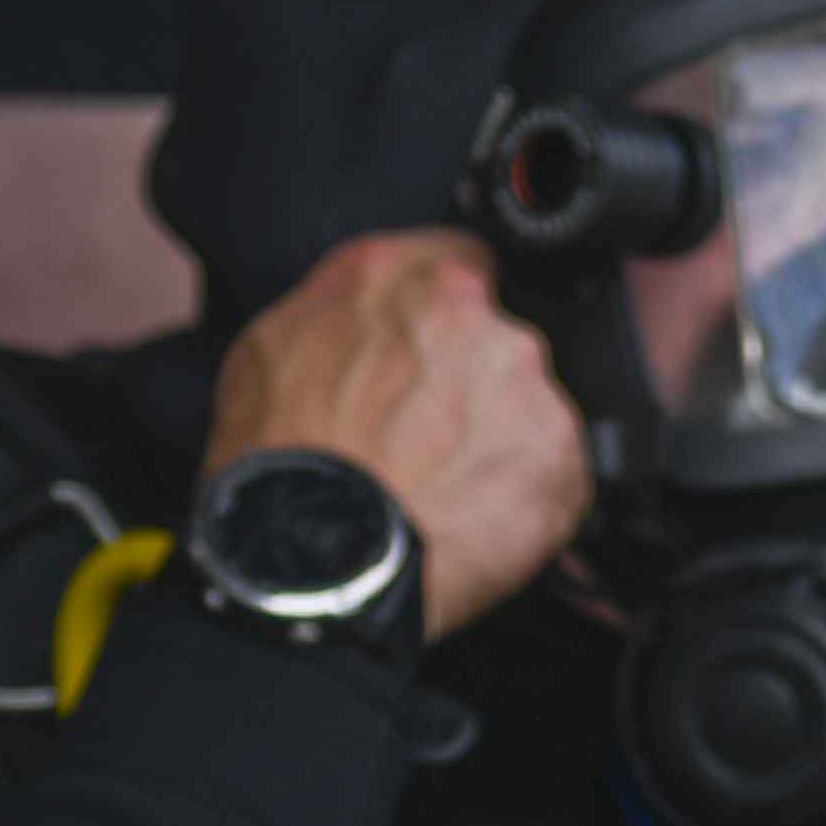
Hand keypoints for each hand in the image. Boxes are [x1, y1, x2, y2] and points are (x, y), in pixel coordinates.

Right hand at [201, 226, 588, 636]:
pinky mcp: (560, 450)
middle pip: (495, 335)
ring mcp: (523, 380)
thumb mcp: (265, 353)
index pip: (457, 262)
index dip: (440, 318)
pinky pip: (553, 468)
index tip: (430, 354)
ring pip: (525, 401)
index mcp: (395, 275)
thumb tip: (358, 323)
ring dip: (497, 436)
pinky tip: (470, 518)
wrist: (314, 564)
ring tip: (442, 489)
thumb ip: (337, 313)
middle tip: (422, 439)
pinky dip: (522, 493)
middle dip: (469, 381)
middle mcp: (469, 312)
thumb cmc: (278, 470)